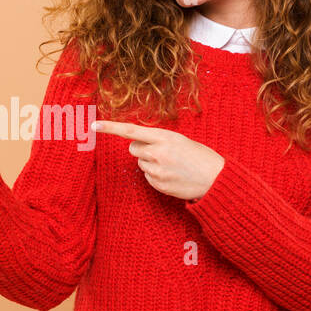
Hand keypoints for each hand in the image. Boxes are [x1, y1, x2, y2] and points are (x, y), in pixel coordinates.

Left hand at [91, 120, 223, 200]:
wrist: (216, 179)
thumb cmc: (200, 156)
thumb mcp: (181, 140)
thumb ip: (159, 140)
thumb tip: (139, 145)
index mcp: (165, 137)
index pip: (132, 131)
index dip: (111, 128)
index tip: (95, 126)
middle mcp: (158, 153)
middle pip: (132, 149)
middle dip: (141, 150)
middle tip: (159, 153)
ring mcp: (157, 170)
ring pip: (140, 164)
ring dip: (150, 163)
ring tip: (171, 166)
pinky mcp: (158, 184)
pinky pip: (147, 177)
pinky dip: (156, 176)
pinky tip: (172, 176)